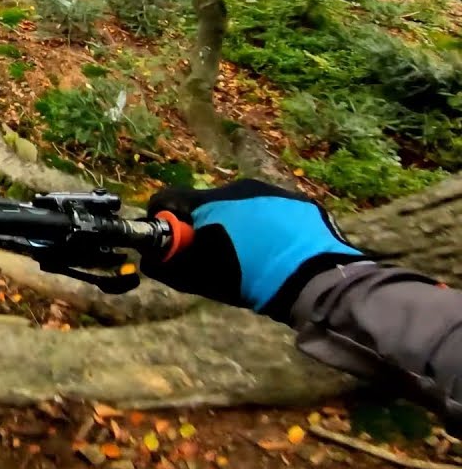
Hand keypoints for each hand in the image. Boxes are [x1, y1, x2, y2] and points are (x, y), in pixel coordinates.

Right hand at [144, 180, 364, 317]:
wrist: (319, 280)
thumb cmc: (253, 280)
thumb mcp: (202, 280)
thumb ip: (168, 267)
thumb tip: (149, 259)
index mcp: (211, 202)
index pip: (169, 198)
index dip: (161, 218)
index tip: (166, 241)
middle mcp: (240, 187)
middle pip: (207, 202)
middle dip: (203, 225)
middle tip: (211, 255)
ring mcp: (274, 191)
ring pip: (241, 205)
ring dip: (237, 225)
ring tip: (250, 255)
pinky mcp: (301, 202)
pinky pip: (272, 210)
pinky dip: (267, 226)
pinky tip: (276, 251)